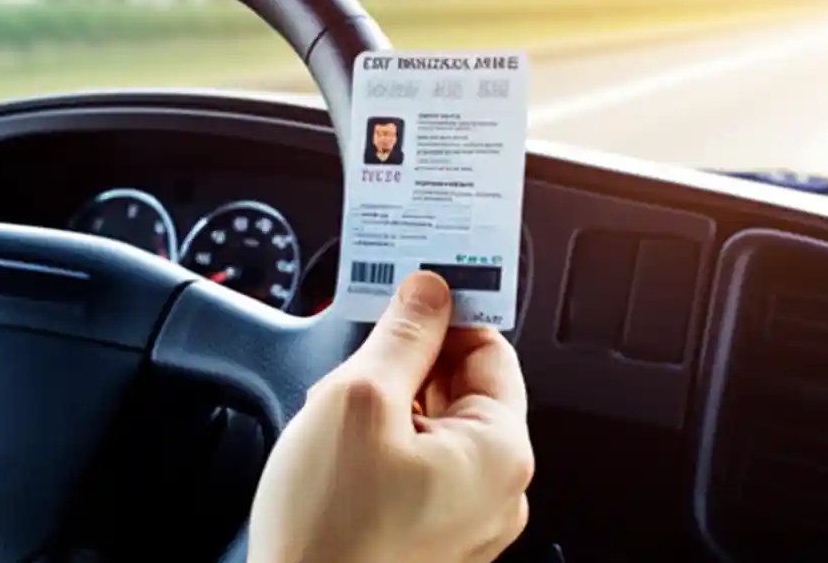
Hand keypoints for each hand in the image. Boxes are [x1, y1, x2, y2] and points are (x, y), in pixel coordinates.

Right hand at [247, 272, 532, 562]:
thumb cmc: (329, 534)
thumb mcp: (356, 401)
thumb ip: (401, 336)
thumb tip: (428, 290)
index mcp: (499, 451)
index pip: (488, 348)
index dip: (442, 316)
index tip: (404, 294)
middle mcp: (496, 491)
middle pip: (459, 390)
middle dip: (403, 370)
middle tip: (352, 368)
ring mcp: (464, 523)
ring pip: (430, 431)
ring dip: (385, 412)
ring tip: (334, 426)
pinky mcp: (430, 543)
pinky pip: (416, 473)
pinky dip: (379, 453)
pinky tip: (336, 463)